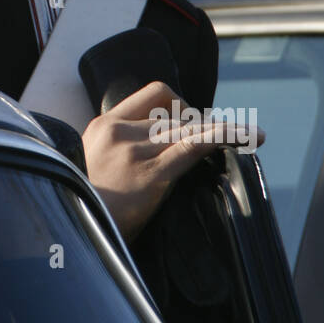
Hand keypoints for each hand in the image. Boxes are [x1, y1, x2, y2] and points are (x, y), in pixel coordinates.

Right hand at [81, 81, 264, 243]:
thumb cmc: (87, 207)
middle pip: (178, 112)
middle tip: (221, 143)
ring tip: (253, 135)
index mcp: (104, 125)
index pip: (156, 93)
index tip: (195, 122)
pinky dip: (227, 135)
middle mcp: (120, 131)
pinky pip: (196, 144)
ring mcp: (135, 151)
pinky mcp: (152, 173)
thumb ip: (120, 150)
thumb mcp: (92, 165)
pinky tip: (251, 136)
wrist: (70, 229)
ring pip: (191, 127)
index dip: (185, 104)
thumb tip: (158, 148)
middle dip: (204, 126)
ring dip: (223, 130)